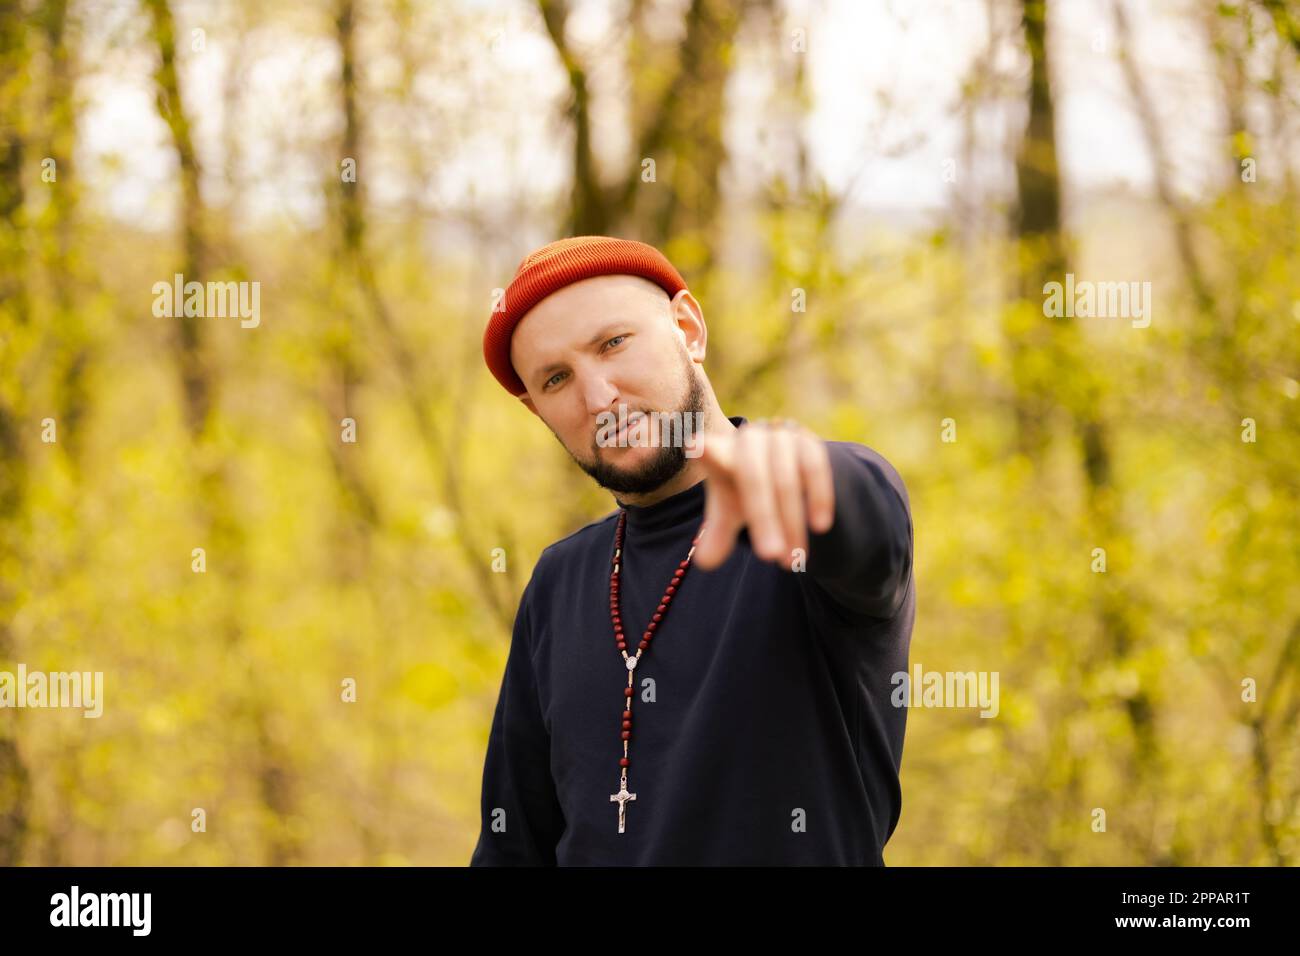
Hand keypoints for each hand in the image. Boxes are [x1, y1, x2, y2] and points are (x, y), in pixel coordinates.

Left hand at [693, 418, 834, 570]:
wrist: (782, 460)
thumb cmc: (747, 489)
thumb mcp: (731, 510)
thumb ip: (718, 533)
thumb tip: (704, 563)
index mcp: (720, 452)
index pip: (709, 450)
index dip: (706, 449)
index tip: (698, 447)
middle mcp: (749, 439)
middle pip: (753, 477)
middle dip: (762, 519)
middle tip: (768, 556)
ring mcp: (779, 436)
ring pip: (786, 478)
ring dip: (791, 521)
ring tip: (791, 559)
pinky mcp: (807, 441)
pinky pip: (815, 466)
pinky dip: (819, 497)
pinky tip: (819, 526)